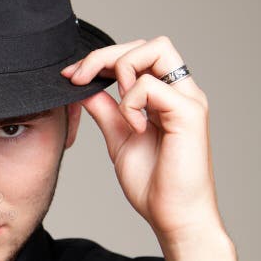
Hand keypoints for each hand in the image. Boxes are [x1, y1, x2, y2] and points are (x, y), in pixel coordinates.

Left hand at [60, 36, 223, 242]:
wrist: (171, 215)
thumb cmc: (152, 182)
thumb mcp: (118, 137)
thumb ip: (105, 111)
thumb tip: (84, 88)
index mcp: (164, 96)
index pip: (137, 55)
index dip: (100, 59)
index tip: (71, 76)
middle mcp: (180, 92)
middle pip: (147, 44)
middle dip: (105, 55)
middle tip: (79, 78)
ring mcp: (187, 100)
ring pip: (156, 49)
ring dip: (123, 70)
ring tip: (118, 106)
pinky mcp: (190, 114)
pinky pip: (152, 85)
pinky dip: (132, 102)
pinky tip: (134, 127)